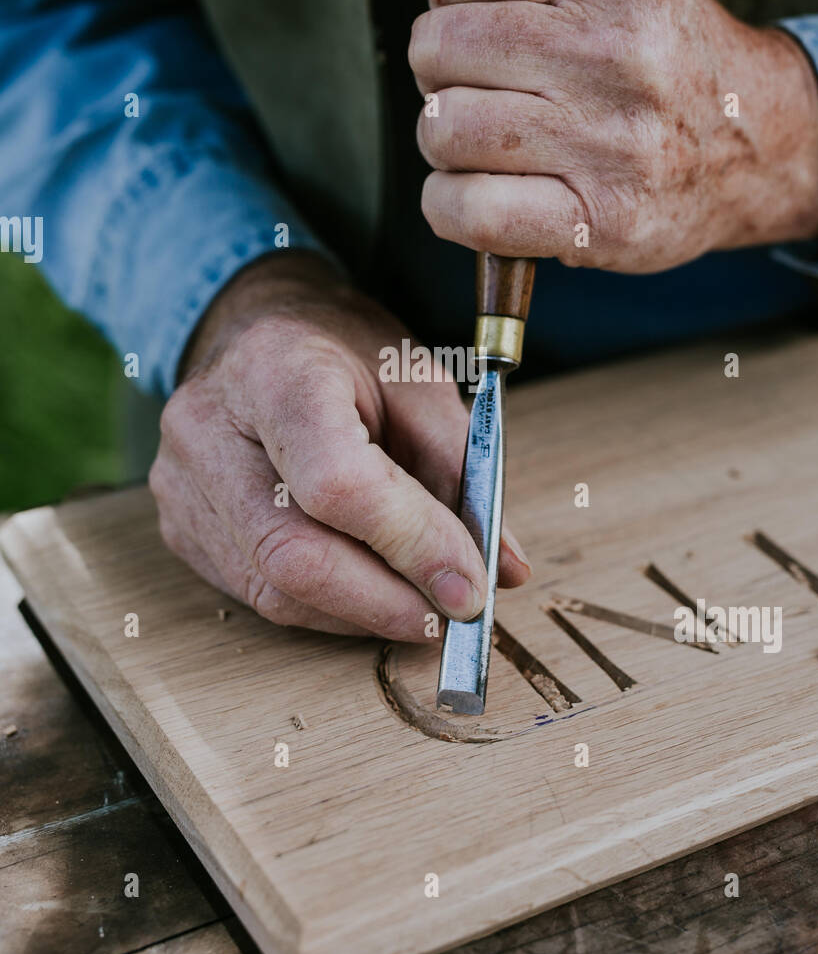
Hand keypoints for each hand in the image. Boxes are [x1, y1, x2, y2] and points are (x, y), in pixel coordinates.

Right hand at [149, 252, 529, 641]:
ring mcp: (182, 484)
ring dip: (363, 614)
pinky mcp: (179, 527)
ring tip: (422, 603)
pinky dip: (327, 607)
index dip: (410, 545)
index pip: (336, 484)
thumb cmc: (343, 354)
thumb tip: (501, 570)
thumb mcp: (419, 382)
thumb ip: (463, 471)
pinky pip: (258, 595)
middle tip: (454, 616)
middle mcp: (208, 430)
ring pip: (276, 591)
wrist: (259, 337)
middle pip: (295, 554)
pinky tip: (370, 588)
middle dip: (388, 602)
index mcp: (274, 371)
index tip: (471, 586)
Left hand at [383, 0, 817, 271]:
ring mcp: (615, 144)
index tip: (493, 15)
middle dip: (443, 68)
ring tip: (496, 136)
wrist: (759, 141)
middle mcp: (621, 51)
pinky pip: (465, 210)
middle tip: (492, 83)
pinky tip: (486, 190)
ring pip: (442, 129)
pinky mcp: (602, 224)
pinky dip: (450, 205)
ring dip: (448, 138)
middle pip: (435, 47)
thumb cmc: (656, 33)